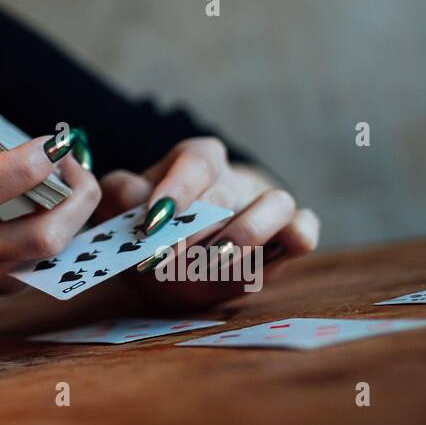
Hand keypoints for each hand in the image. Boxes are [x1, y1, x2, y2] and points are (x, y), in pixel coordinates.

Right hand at [0, 75, 100, 293]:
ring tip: (69, 177)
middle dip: (75, 195)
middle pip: (40, 236)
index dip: (27, 165)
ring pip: (56, 249)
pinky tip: (58, 200)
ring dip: (77, 209)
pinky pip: (55, 257)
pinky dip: (66, 224)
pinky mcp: (9, 286)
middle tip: (70, 160)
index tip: (51, 141)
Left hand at [90, 137, 319, 311]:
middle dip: (196, 230)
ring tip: (212, 262)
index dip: (176, 190)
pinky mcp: (290, 233)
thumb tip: (133, 197)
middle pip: (225, 195)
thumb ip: (120, 195)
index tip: (152, 222)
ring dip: (245, 234)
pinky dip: (295, 240)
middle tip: (167, 260)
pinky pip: (305, 228)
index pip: (195, 162)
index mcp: (195, 161)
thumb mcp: (127, 206)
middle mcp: (234, 179)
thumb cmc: (154, 225)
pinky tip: (262, 263)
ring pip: (277, 203)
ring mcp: (266, 205)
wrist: (184, 253)